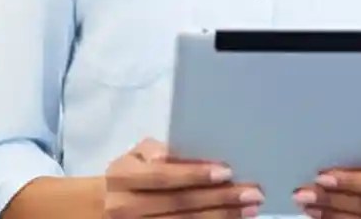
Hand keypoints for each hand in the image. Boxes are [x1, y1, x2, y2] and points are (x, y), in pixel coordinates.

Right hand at [104, 138, 262, 217]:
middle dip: (219, 198)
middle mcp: (124, 206)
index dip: (195, 174)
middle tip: (252, 192)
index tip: (227, 171)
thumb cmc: (132, 173)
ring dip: (222, 216)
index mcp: (122, 176)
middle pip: (179, 203)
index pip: (162, 176)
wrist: (109, 206)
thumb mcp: (136, 154)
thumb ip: (155, 149)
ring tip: (250, 208)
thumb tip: (169, 155)